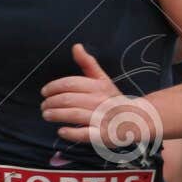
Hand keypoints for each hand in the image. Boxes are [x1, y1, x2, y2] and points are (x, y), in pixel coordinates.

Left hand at [41, 44, 160, 149]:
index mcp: (99, 86)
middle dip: (51, 102)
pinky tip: (61, 131)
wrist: (137, 119)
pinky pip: (84, 134)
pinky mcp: (103, 135)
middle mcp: (100, 100)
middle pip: (69, 99)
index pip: (71, 83)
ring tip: (47, 115)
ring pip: (74, 114)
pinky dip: (71, 133)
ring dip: (56, 114)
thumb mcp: (103, 79)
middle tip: (43, 106)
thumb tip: (76, 46)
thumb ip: (88, 64)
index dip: (54, 87)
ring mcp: (102, 118)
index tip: (44, 92)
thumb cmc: (114, 99)